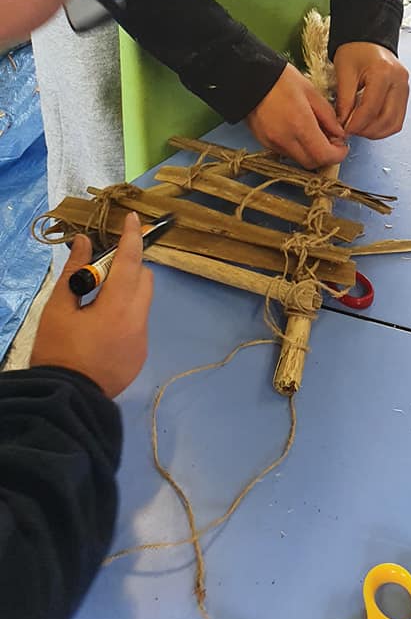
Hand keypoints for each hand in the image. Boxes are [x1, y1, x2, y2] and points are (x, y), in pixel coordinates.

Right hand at [30, 212, 153, 399]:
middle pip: (144, 280)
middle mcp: (138, 322)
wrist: (66, 400)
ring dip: (126, 293)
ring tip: (95, 304)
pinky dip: (125, 316)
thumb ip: (75, 272)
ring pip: (142, 303)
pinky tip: (100, 329)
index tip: (132, 217)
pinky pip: (138, 324)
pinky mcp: (140, 356)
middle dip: (129, 267)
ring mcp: (142, 341)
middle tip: (101, 271)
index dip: (132, 236)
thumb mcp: (58, 309)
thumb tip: (84, 242)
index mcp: (118, 308)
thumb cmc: (58, 352)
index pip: (131, 261)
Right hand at [247, 62, 348, 168]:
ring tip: (314, 133)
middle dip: (325, 156)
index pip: (324, 155)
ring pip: (298, 160)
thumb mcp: (311, 91)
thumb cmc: (280, 80)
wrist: (249, 77)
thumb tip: (339, 133)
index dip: (338, 155)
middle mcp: (285, 139)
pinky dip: (296, 148)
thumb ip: (327, 115)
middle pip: (312, 163)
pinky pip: (285, 152)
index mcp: (300, 124)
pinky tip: (297, 132)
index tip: (342, 146)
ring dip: (310, 153)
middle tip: (331, 141)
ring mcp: (272, 143)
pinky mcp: (263, 142)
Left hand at [334, 42, 408, 139]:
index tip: (344, 129)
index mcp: (383, 72)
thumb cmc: (355, 51)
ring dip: (376, 132)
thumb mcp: (344, 72)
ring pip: (394, 124)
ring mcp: (405, 88)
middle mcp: (399, 81)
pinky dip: (383, 127)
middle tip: (350, 130)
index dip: (356, 123)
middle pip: (386, 119)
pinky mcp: (405, 95)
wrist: (368, 41)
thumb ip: (344, 100)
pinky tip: (370, 124)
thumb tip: (342, 123)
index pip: (370, 109)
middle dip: (366, 130)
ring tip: (359, 128)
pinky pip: (397, 120)